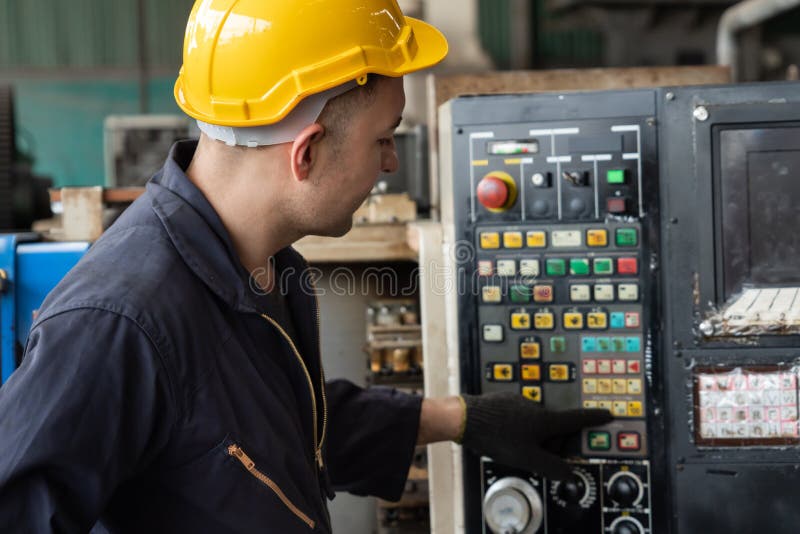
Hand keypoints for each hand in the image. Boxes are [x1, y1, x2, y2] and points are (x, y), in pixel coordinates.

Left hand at [459, 392, 612, 479]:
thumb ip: (552, 468)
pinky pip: (516, 416)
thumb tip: (570, 474)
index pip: (576, 419)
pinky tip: (501, 436)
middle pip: (552, 426)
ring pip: (533, 422)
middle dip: (549, 442)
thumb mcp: (528, 459)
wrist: (464, 418)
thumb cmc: (497, 438)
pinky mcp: (502, 401)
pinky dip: (515, 427)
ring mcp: (517, 401)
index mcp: (545, 419)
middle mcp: (534, 406)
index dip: (593, 418)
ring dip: (529, 435)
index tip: (607, 413)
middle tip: (533, 456)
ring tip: (511, 447)